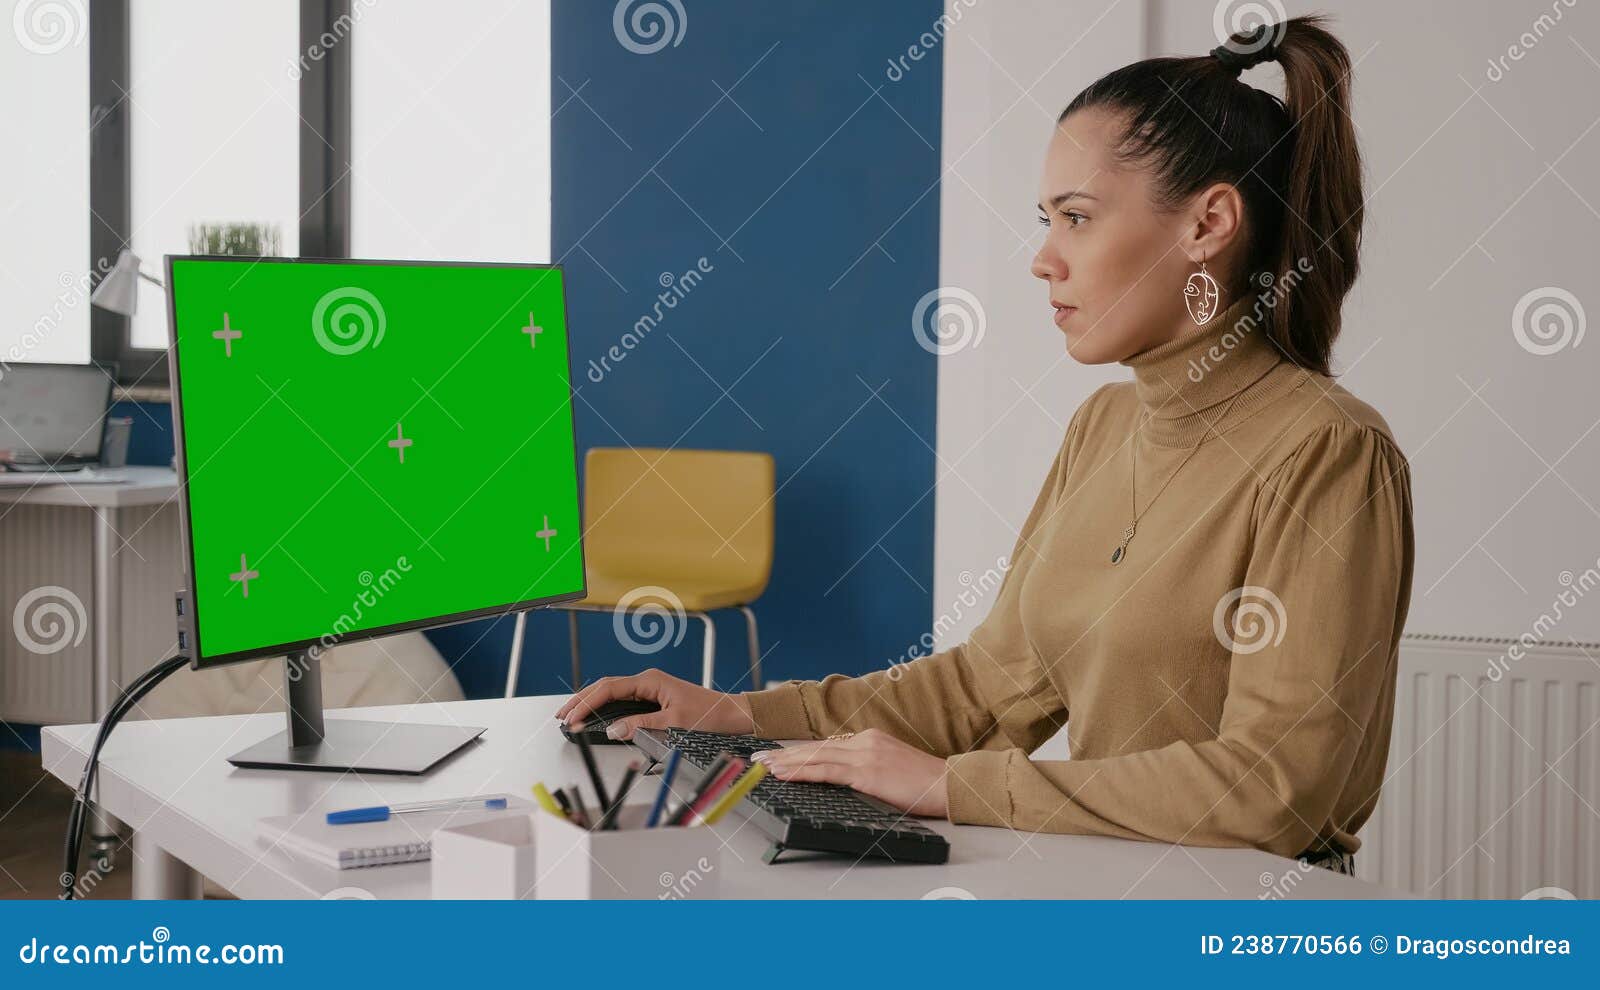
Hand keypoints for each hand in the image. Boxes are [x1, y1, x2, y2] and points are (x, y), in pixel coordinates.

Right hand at [554, 668, 753, 740]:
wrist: (731, 715)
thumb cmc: (709, 716)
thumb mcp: (674, 723)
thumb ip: (641, 726)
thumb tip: (612, 730)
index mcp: (650, 680)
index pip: (609, 688)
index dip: (587, 703)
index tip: (571, 717)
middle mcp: (647, 681)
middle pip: (605, 687)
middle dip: (581, 700)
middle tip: (561, 716)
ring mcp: (649, 689)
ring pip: (611, 692)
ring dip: (590, 703)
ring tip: (570, 715)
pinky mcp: (653, 699)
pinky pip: (621, 700)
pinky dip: (605, 707)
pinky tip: (594, 715)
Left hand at [751, 728, 949, 817]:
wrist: (949, 784)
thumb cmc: (924, 784)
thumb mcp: (890, 769)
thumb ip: (866, 769)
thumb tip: (842, 779)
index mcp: (870, 738)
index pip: (826, 745)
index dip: (799, 750)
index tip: (778, 755)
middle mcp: (865, 741)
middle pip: (816, 747)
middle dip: (784, 753)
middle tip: (758, 758)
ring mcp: (865, 754)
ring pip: (816, 756)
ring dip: (786, 762)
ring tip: (763, 766)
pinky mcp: (867, 772)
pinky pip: (826, 771)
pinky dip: (801, 771)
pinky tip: (785, 774)